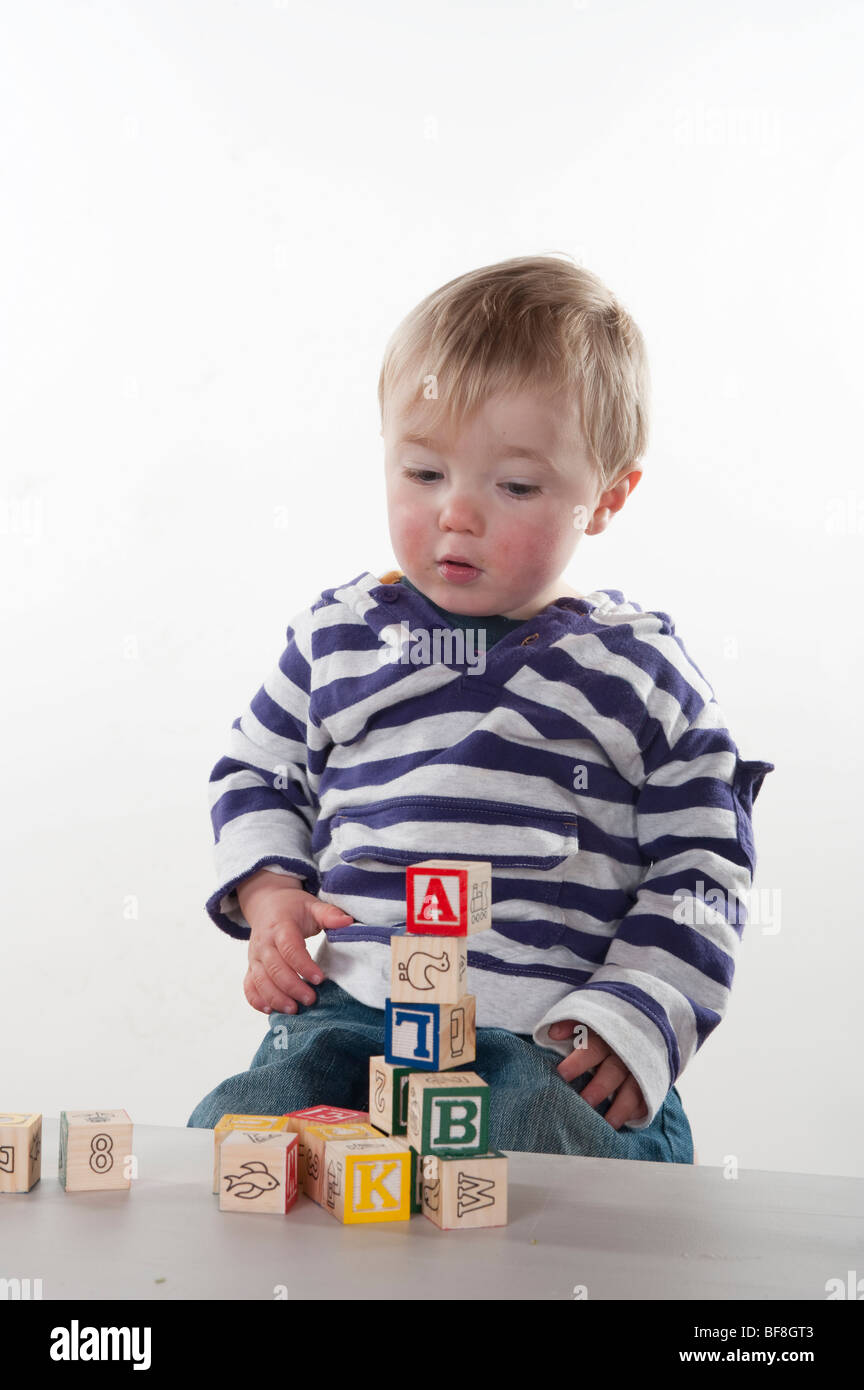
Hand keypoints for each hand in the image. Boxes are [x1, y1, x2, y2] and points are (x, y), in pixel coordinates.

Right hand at [236, 870, 354, 1015]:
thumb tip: (348, 922)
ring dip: (275, 997)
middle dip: (292, 987)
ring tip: (294, 1010)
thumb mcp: (312, 905)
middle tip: (311, 1000)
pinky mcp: (251, 967)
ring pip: (260, 980)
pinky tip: (271, 1010)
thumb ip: (329, 914)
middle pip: (274, 968)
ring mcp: (254, 956)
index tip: (319, 979)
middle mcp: (264, 943)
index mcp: (280, 926)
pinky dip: (257, 1000)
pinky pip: (249, 986)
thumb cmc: (293, 907)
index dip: (303, 965)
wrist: (266, 904)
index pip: (289, 948)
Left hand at [548, 1019, 648, 1129]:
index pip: (592, 1049)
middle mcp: (624, 1051)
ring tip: (608, 1123)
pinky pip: (649, 1095)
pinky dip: (641, 1107)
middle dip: (599, 1088)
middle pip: (613, 1071)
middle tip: (584, 1103)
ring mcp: (640, 1066)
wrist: (645, 1019)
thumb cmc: (603, 1025)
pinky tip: (630, 1120)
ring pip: (634, 1088)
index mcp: (606, 1034)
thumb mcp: (588, 1017)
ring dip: (621, 1106)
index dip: (577, 1062)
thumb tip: (552, 1033)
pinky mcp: (652, 1079)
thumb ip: (570, 1024)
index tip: (562, 1075)